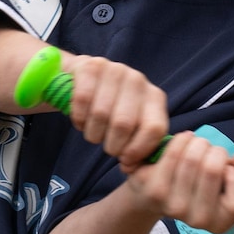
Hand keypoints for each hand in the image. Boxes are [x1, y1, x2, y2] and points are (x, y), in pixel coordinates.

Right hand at [66, 56, 169, 170]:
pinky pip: (82, 99)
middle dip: (111, 144)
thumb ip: (136, 146)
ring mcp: (116, 70)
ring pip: (101, 114)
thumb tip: (129, 168)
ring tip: (92, 132)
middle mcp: (138, 80)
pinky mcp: (91, 65)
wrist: (84, 78)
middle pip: (124, 124)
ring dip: (92, 132)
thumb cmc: (111, 108)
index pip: (154, 128)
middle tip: (105, 146)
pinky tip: (80, 119)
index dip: (138, 150)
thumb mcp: (131, 124)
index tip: (124, 161)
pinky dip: (78, 117)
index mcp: (154, 97)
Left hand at [124, 132, 233, 233]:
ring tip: (197, 144)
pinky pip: (174, 154)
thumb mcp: (228, 180)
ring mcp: (175, 207)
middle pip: (212, 169)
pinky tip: (184, 141)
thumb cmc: (200, 184)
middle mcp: (198, 221)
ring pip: (192, 158)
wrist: (156, 194)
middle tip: (210, 150)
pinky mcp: (156, 191)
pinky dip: (182, 140)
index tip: (227, 169)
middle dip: (215, 150)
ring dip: (198, 142)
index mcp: (220, 223)